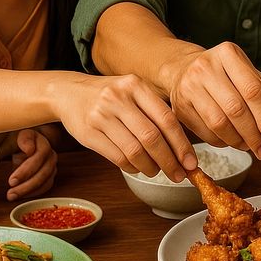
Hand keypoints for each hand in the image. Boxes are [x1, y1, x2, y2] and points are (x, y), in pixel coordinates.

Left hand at [6, 128, 57, 200]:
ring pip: (46, 179)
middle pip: (43, 169)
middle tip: (11, 189)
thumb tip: (30, 150)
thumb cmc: (15, 140)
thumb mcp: (11, 135)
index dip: (26, 169)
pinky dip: (35, 192)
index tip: (12, 180)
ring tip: (13, 195)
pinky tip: (22, 196)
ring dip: (30, 189)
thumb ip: (21, 141)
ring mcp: (51, 163)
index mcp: (38, 139)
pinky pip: (47, 185)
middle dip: (26, 182)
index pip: (38, 152)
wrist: (22, 143)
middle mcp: (48, 151)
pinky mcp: (50, 173)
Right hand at [56, 73, 195, 180]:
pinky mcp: (88, 133)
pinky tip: (137, 167)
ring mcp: (101, 115)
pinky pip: (117, 157)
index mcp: (136, 86)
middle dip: (169, 161)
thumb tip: (183, 148)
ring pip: (134, 150)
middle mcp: (118, 98)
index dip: (182, 144)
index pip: (166, 118)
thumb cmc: (110, 96)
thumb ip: (155, 112)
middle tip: (179, 174)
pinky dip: (132, 167)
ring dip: (151, 167)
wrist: (69, 93)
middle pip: (152, 137)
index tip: (191, 162)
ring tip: (157, 171)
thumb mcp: (133, 91)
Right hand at [168, 42, 260, 158]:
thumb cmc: (225, 76)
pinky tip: (232, 140)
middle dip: (254, 135)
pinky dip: (223, 142)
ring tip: (250, 146)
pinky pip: (206, 133)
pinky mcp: (179, 107)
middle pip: (235, 108)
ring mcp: (189, 86)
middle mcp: (205, 67)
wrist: (183, 70)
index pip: (253, 90)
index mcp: (228, 54)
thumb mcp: (249, 77)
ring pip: (219, 123)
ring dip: (239, 141)